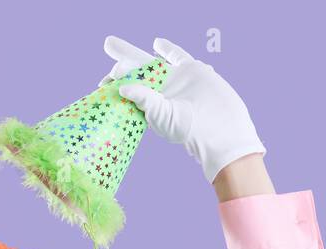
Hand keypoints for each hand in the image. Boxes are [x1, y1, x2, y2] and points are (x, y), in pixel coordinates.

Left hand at [100, 36, 265, 184]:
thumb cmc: (190, 129)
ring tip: (117, 43)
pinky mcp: (192, 70)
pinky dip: (168, 49)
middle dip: (122, 59)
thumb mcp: (162, 115)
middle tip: (107, 43)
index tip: (104, 81)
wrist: (221, 128)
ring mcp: (176, 80)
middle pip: (136, 71)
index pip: (129, 89)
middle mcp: (161, 92)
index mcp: (150, 104)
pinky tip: (156, 43)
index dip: (116, 82)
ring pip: (151, 61)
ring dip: (134, 52)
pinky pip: (177, 56)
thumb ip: (144, 99)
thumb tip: (122, 88)